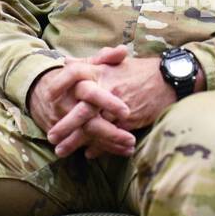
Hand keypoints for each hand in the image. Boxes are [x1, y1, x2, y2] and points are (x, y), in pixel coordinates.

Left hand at [47, 46, 204, 157]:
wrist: (168, 78)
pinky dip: (100, 146)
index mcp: (100, 72)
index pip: (73, 79)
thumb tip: (65, 62)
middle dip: (65, 126)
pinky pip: (111, 135)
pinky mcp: (130, 119)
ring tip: (62, 152)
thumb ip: (88, 63)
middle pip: (81, 110)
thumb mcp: (113, 62)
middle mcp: (107, 88)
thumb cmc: (140, 70)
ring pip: (94, 127)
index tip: (46, 103)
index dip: (58, 89)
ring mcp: (118, 106)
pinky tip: (89, 153)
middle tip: (51, 138)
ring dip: (77, 141)